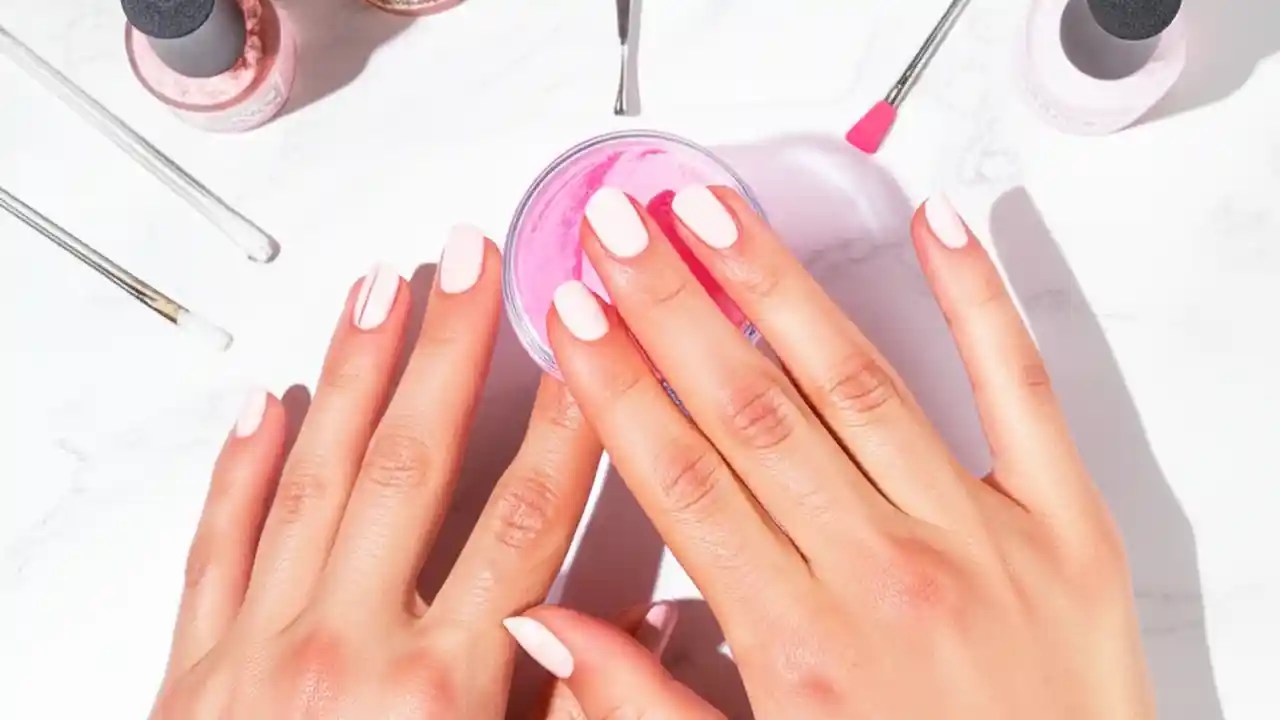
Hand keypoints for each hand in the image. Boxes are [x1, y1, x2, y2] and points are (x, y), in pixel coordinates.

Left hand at [152, 228, 603, 718]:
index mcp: (438, 691)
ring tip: (380, 294)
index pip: (522, 521)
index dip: (563, 427)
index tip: (584, 350)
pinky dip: (239, 467)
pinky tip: (265, 403)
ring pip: (313, 479)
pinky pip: (217, 547)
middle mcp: (346, 654)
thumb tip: (645, 632)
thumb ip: (575, 713)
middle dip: (449, 348)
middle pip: (412, 464)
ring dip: (351, 373)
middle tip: (470, 264)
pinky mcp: (194, 674)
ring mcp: (258, 654)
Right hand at [507, 187, 1152, 717]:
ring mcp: (981, 538)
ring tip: (711, 212)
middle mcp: (884, 577)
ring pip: (854, 382)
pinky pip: (1018, 389)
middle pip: (750, 411)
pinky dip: (974, 300)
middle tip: (618, 225)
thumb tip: (545, 624)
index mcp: (799, 647)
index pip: (681, 482)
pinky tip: (931, 228)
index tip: (573, 314)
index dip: (617, 387)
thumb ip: (642, 701)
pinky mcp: (1067, 522)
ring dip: (773, 285)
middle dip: (670, 306)